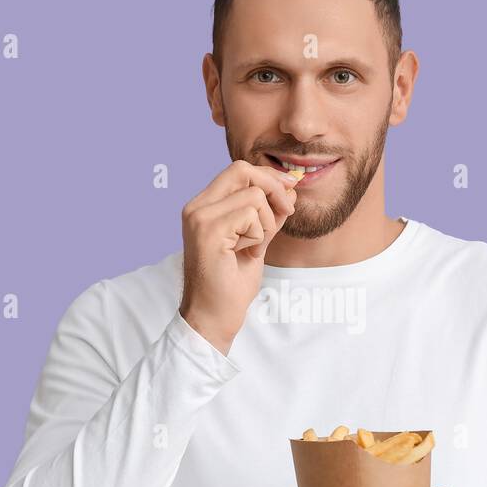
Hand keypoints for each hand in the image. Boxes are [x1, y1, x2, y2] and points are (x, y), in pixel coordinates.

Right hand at [179, 159, 298, 354]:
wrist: (214, 316)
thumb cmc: (231, 283)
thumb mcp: (257, 240)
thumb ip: (268, 214)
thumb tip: (290, 188)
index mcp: (203, 206)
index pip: (238, 171)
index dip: (269, 176)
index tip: (289, 191)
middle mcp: (196, 207)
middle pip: (242, 170)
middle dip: (274, 187)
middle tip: (286, 212)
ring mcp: (199, 217)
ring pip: (254, 195)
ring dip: (266, 224)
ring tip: (253, 248)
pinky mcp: (209, 230)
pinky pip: (252, 214)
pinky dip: (260, 235)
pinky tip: (247, 253)